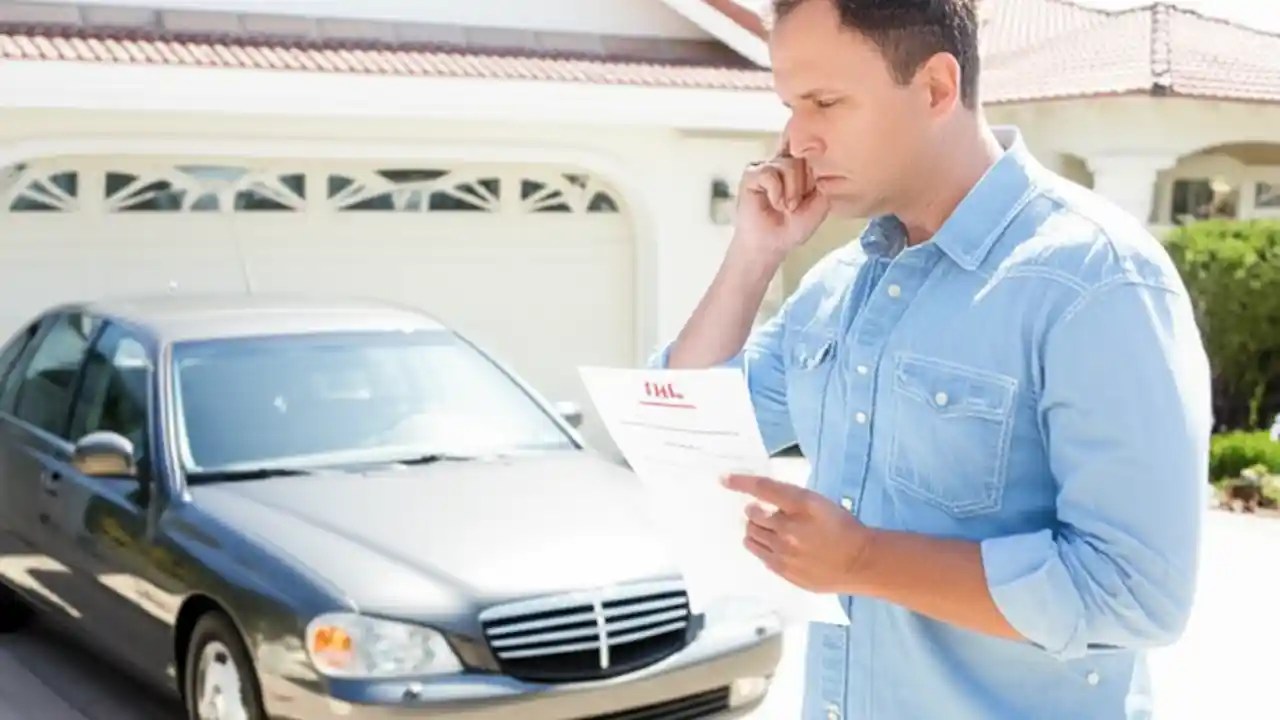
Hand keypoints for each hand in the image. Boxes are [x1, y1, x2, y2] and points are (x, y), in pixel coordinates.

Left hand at [722, 473, 873, 593]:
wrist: (861, 561)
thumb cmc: (841, 527)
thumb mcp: (818, 503)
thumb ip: (790, 499)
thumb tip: (761, 499)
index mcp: (800, 505)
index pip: (763, 488)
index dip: (741, 482)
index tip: (724, 479)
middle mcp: (788, 528)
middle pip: (752, 515)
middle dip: (754, 512)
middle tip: (762, 513)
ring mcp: (784, 553)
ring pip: (752, 537)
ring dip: (754, 530)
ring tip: (768, 531)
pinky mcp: (785, 572)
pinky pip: (761, 556)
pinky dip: (762, 548)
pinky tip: (775, 546)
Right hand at [732, 139, 831, 264]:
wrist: (771, 244)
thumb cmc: (793, 227)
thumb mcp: (821, 204)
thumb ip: (826, 182)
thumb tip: (823, 165)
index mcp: (801, 167)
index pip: (812, 150)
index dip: (816, 165)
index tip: (815, 184)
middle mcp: (784, 163)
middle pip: (802, 156)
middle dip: (803, 184)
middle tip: (797, 205)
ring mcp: (767, 167)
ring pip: (787, 164)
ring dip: (791, 190)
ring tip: (786, 207)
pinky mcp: (751, 174)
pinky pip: (768, 173)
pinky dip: (776, 191)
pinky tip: (775, 203)